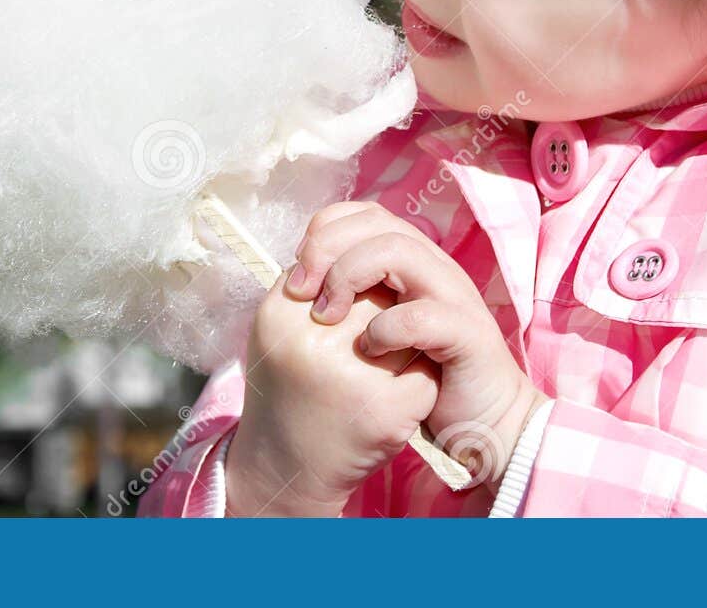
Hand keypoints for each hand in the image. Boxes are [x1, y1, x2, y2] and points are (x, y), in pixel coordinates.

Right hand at [224, 271, 436, 515]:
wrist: (286, 468)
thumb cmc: (289, 386)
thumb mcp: (281, 327)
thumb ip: (315, 279)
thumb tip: (365, 237)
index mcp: (282, 317)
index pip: (341, 261)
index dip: (352, 279)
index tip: (342, 305)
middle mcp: (315, 345)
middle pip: (378, 290)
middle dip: (381, 307)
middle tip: (361, 339)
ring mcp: (354, 378)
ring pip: (407, 323)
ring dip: (403, 339)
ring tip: (378, 364)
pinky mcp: (389, 412)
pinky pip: (425, 370)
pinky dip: (418, 377)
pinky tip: (397, 393)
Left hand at [286, 201, 547, 491]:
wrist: (484, 421)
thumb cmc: (420, 376)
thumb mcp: (378, 330)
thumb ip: (351, 301)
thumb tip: (296, 283)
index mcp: (410, 261)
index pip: (362, 215)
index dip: (322, 233)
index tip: (294, 278)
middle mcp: (433, 267)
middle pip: (377, 222)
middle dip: (327, 248)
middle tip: (301, 292)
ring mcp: (453, 295)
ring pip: (400, 251)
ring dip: (351, 277)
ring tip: (328, 317)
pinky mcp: (468, 334)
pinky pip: (424, 315)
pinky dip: (387, 328)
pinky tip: (368, 350)